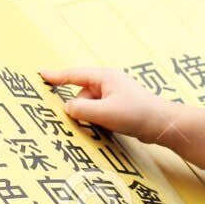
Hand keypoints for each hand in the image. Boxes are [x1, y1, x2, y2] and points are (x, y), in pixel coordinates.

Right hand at [39, 65, 168, 142]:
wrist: (162, 124)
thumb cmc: (136, 114)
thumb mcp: (104, 112)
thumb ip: (81, 109)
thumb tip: (67, 108)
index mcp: (104, 77)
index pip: (75, 75)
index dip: (57, 76)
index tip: (42, 75)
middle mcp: (109, 83)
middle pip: (82, 96)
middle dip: (81, 109)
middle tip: (93, 120)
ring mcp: (114, 95)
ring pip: (90, 107)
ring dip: (92, 117)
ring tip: (108, 125)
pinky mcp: (119, 107)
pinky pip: (100, 113)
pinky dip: (100, 120)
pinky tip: (111, 128)